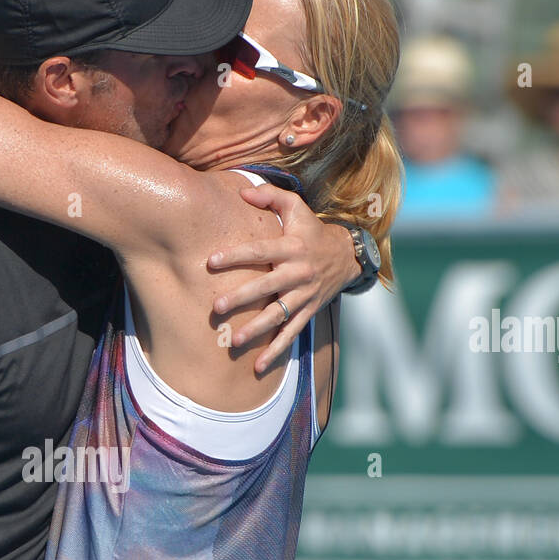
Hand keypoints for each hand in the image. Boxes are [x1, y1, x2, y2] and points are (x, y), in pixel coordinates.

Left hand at [208, 182, 356, 373]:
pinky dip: (276, 351)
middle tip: (216, 308)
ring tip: (235, 341)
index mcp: (292, 247)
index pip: (260, 250)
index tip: (211, 261)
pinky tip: (258, 367)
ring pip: (279, 315)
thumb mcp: (297, 208)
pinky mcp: (309, 312)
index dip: (236, 255)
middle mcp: (298, 273)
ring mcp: (305, 295)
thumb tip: (242, 193)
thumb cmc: (311, 230)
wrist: (347, 255)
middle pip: (267, 286)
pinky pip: (292, 334)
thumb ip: (270, 197)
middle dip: (242, 297)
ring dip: (257, 329)